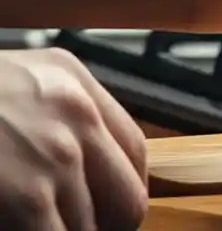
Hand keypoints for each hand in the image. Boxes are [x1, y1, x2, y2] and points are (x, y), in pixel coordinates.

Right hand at [0, 49, 147, 230]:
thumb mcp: (13, 80)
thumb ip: (55, 112)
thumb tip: (80, 167)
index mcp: (73, 82)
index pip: (134, 151)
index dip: (123, 193)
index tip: (109, 214)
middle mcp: (76, 114)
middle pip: (126, 198)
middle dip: (105, 228)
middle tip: (76, 230)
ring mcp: (55, 155)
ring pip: (89, 227)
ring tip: (30, 221)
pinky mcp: (27, 195)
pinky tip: (16, 229)